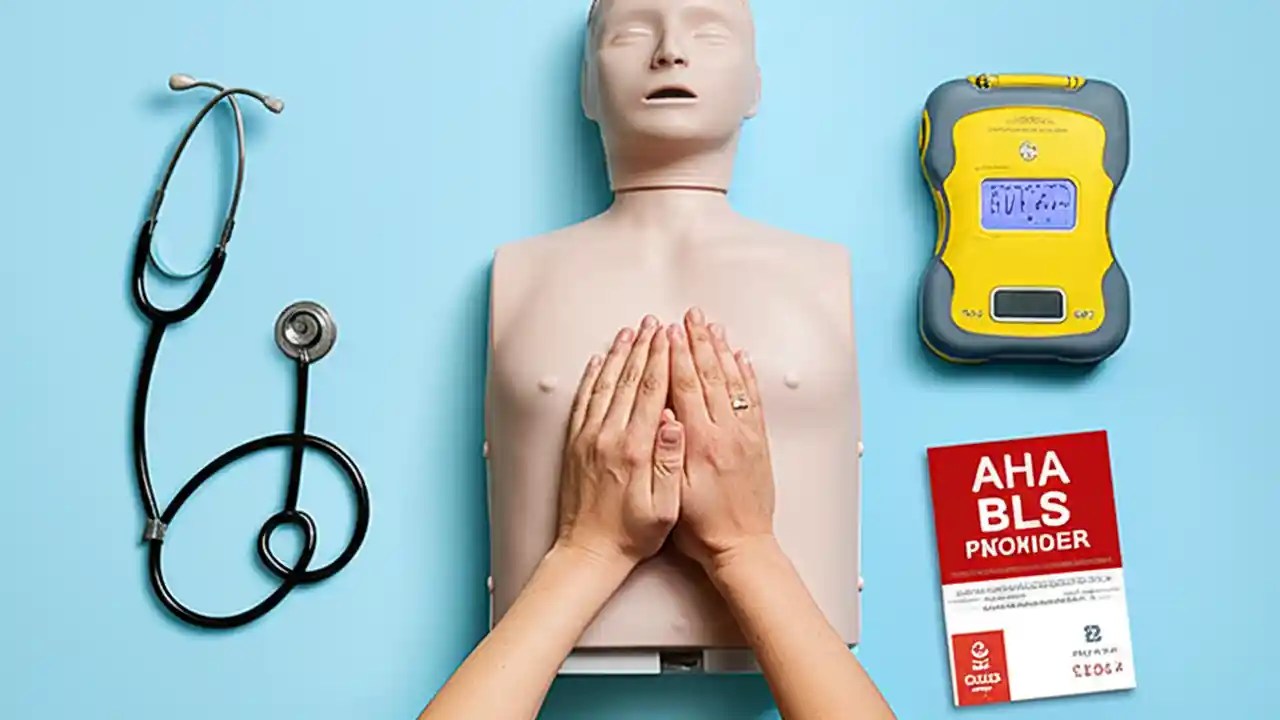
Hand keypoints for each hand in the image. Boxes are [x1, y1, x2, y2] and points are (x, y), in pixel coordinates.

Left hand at [556, 315, 685, 568]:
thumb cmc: (631, 534)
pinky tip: (600, 361)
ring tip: (630, 333)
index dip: (662, 361)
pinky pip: (584, 401)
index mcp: (634, 450)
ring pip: (605, 385)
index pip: (650, 393)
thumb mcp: (664, 506)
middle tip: (654, 324)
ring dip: (619, 356)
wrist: (588, 552)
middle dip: (643, 349)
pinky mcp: (575, 444)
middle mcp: (608, 438)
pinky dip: (592, 377)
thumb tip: (675, 422)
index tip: (670, 337)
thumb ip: (670, 462)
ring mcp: (588, 439)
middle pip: (628, 381)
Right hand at [667, 308, 774, 571]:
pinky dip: (746, 375)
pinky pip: (753, 399)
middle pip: (710, 377)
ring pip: (732, 383)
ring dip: (721, 351)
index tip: (667, 333)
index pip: (685, 389)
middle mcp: (725, 433)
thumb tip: (663, 417)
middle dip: (697, 343)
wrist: (742, 546)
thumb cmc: (701, 529)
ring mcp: (745, 435)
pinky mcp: (758, 442)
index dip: (674, 358)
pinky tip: (740, 357)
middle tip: (689, 317)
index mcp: (700, 444)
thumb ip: (668, 454)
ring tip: (711, 327)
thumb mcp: (673, 494)